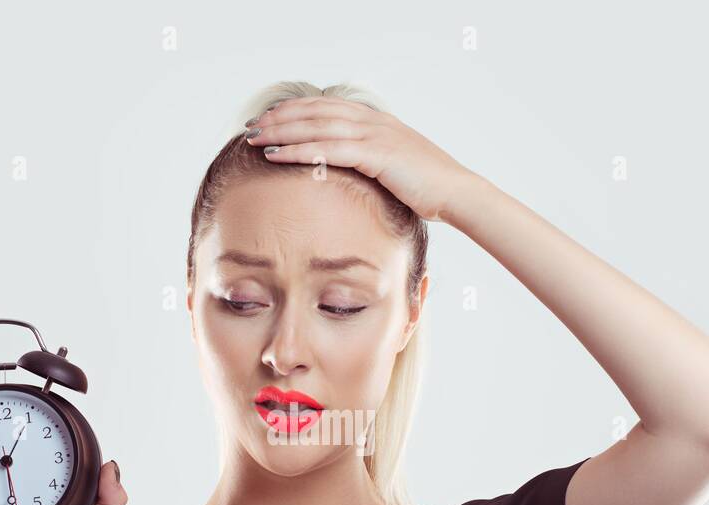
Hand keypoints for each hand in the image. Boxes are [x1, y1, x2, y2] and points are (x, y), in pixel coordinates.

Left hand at [244, 95, 479, 222]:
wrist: (456, 193)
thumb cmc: (428, 188)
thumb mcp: (396, 168)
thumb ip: (373, 162)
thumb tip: (352, 172)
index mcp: (376, 121)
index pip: (327, 107)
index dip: (295, 110)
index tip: (269, 119)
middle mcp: (372, 121)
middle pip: (315, 112)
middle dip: (280, 118)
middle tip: (251, 126)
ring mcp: (374, 135)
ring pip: (316, 127)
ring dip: (281, 132)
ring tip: (254, 139)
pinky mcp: (375, 155)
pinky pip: (327, 150)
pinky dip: (298, 151)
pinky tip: (276, 156)